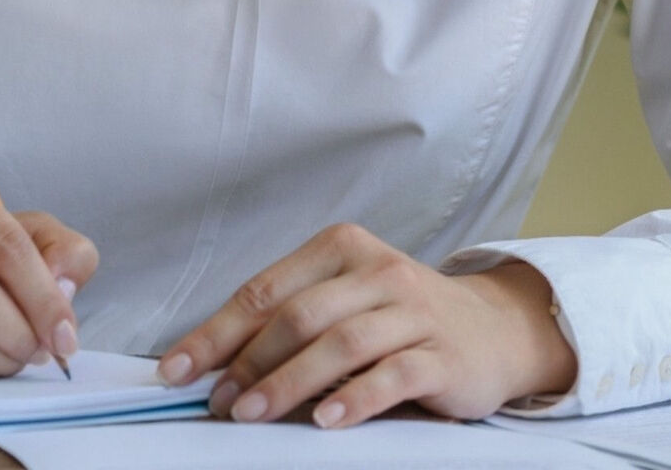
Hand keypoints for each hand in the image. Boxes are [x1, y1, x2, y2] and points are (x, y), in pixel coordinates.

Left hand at [155, 223, 576, 427]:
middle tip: (219, 403)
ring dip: (289, 382)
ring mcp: (414, 310)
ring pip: (342, 343)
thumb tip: (214, 366)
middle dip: (249, 362)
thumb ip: (291, 321)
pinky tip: (326, 421)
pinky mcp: (444, 354)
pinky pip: (393, 374)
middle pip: (299, 315)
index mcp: (342, 249)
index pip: (265, 291)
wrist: (494, 330)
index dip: (216, 333)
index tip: (176, 370)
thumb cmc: (401, 318)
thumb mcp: (346, 302)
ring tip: (253, 414)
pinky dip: (355, 398)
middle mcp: (379, 271)